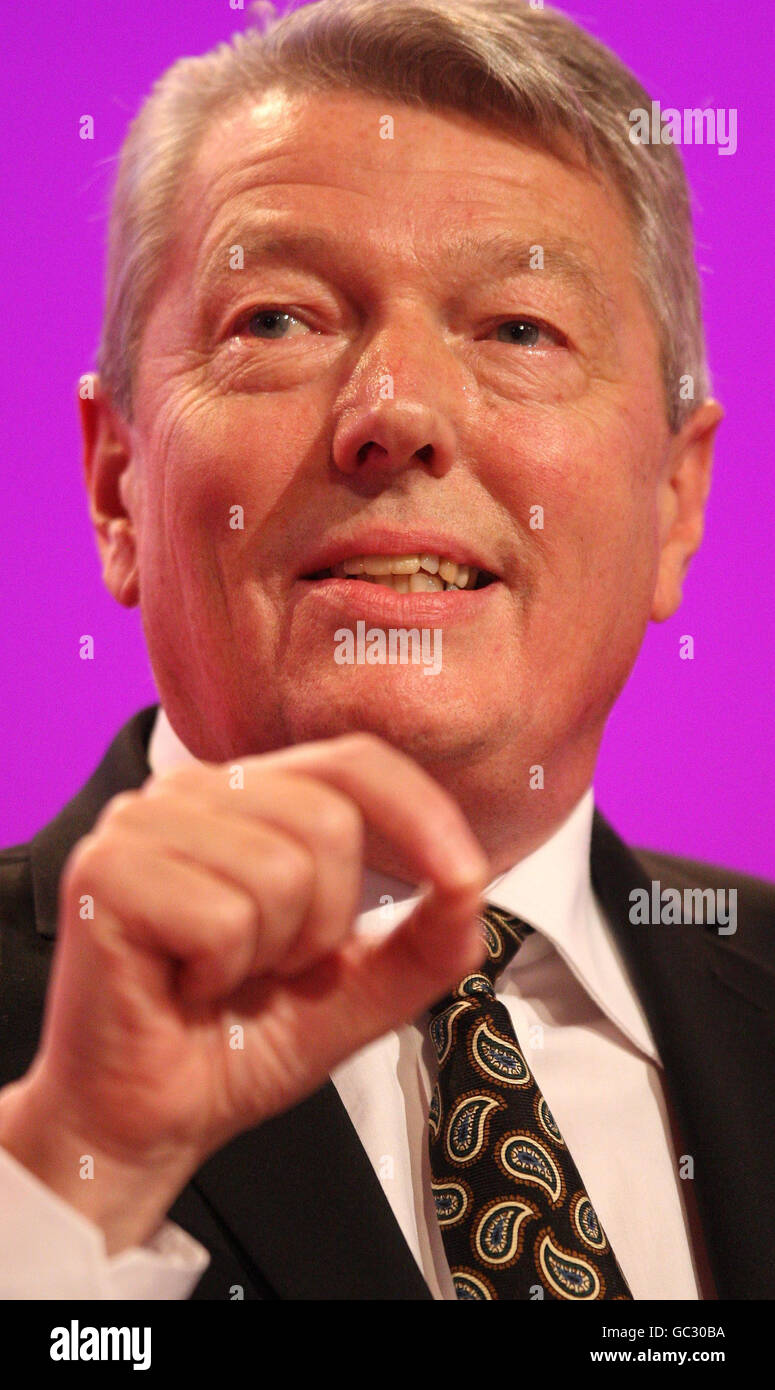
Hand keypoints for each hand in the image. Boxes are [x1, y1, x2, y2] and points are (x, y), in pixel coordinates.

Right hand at [0, 733, 487, 1250]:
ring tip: (223, 978)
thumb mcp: (356, 991)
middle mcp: (191, 791)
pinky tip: (182, 988)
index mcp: (248, 796)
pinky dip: (220, 973)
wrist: (145, 1122)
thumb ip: (424, 942)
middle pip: (329, 817)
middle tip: (270, 969)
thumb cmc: (236, 1045)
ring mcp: (141, 823)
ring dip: (270, 953)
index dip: (422, 811)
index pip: (355, 761)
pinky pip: (223, 915)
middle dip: (326, 923)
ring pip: (280, 868)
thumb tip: (472, 888)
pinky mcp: (105, 871)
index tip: (464, 878)